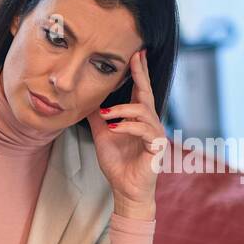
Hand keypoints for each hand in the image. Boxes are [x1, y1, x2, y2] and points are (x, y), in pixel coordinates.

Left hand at [87, 48, 166, 220]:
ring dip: (122, 109)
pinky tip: (114, 128)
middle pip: (147, 93)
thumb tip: (86, 101)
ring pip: (143, 111)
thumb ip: (98, 118)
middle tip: (135, 57)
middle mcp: (150, 123)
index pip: (139, 91)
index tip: (136, 54)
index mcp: (138, 119)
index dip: (139, 73)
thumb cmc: (118, 164)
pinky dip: (128, 126)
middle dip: (141, 74)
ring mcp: (155, 134)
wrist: (126, 189)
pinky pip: (145, 130)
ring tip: (105, 114)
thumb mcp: (103, 136)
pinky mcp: (157, 146)